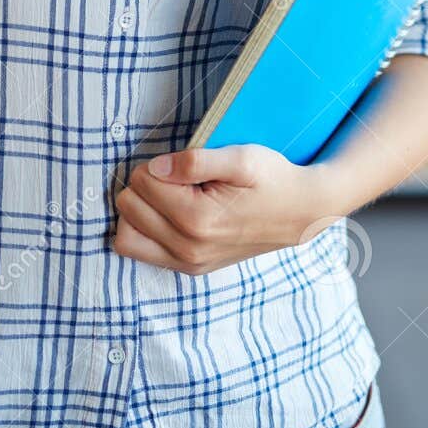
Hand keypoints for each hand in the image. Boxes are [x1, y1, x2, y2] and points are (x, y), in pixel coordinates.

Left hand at [112, 144, 343, 274]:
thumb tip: (155, 168)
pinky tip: (170, 215)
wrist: (301, 212)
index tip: (184, 166)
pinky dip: (146, 230)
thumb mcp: (240, 158)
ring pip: (126, 236)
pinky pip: (141, 252)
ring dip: (139, 211)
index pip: (141, 182)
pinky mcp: (191, 269)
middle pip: (128, 208)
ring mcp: (188, 263)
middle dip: (145, 186)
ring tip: (168, 196)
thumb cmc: (272, 179)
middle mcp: (188, 248)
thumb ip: (195, 162)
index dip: (157, 165)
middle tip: (177, 179)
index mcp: (197, 220)